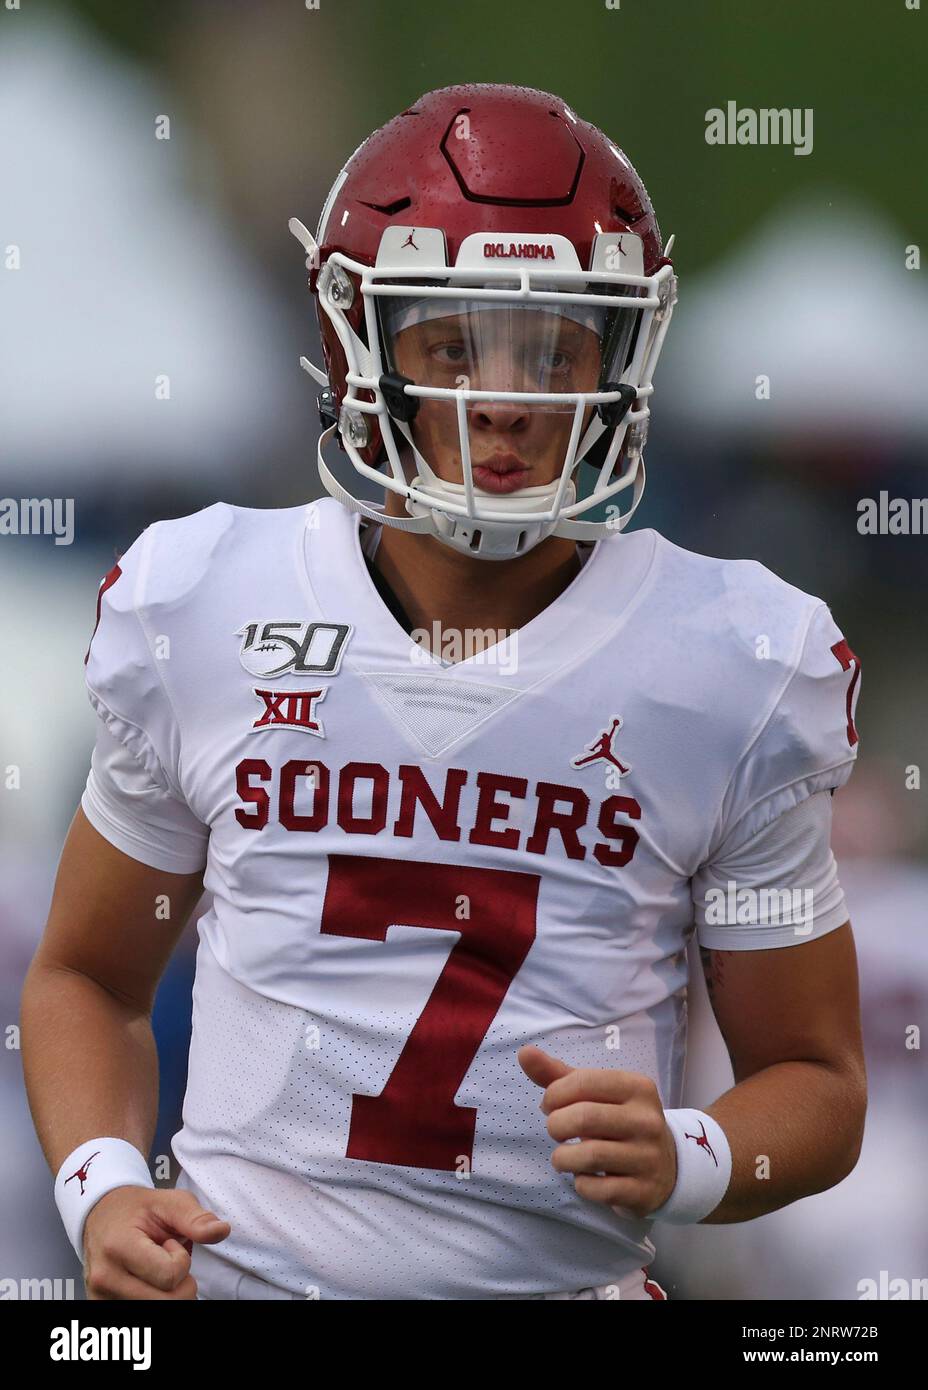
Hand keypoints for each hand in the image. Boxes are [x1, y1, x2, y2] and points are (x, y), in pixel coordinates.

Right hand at [82, 1186, 230, 1298]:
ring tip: (153, 1269)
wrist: (101, 1215)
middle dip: (180, 1284)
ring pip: (156, 1312)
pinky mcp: (100, 1308)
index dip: (181, 1260)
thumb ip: (196, 1218)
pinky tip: (146, 1282)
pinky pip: (141, 1319)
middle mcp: (105, 1278)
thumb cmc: (139, 1210)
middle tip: (167, 1260)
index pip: (169, 1276)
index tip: (170, 1244)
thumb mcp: (170, 1202)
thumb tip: (222, 1231)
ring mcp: (100, 1298)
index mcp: (119, 1247)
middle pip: (167, 1303)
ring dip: (167, 1294)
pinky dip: (154, 1300)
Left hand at [518, 1045, 677, 1217]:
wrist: (666, 1167)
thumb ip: (558, 1075)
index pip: (583, 1082)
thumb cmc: (618, 1121)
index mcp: (637, 1087)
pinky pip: (598, 1189)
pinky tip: (584, 1177)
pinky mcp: (643, 1191)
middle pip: (584, 1118)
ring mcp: (648, 1157)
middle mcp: (647, 1120)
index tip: (551, 1105)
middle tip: (556, 1131)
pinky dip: (581, 1184)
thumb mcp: (596, 1094)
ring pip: (589, 1156)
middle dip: (556, 1125)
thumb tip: (524, 1052)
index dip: (554, 1094)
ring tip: (563, 1157)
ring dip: (563, 1158)